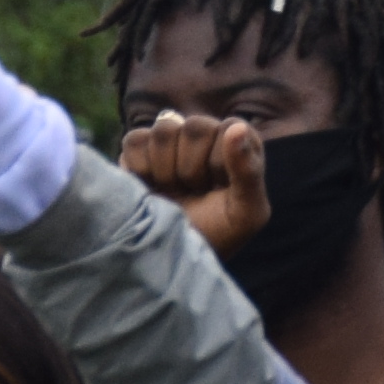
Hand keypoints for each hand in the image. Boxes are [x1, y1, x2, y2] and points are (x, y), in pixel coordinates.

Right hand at [119, 111, 275, 255]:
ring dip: (166, 170)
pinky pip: (135, 141)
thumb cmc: (219, 232)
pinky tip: (152, 187)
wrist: (174, 256)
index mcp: (237, 143)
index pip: (230, 129)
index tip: (220, 187)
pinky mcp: (138, 148)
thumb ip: (248, 170)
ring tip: (174, 190)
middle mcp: (204, 134)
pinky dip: (141, 168)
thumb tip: (236, 128)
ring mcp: (169, 139)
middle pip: (195, 127)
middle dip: (193, 169)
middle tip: (195, 191)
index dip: (222, 162)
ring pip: (164, 130)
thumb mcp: (247, 213)